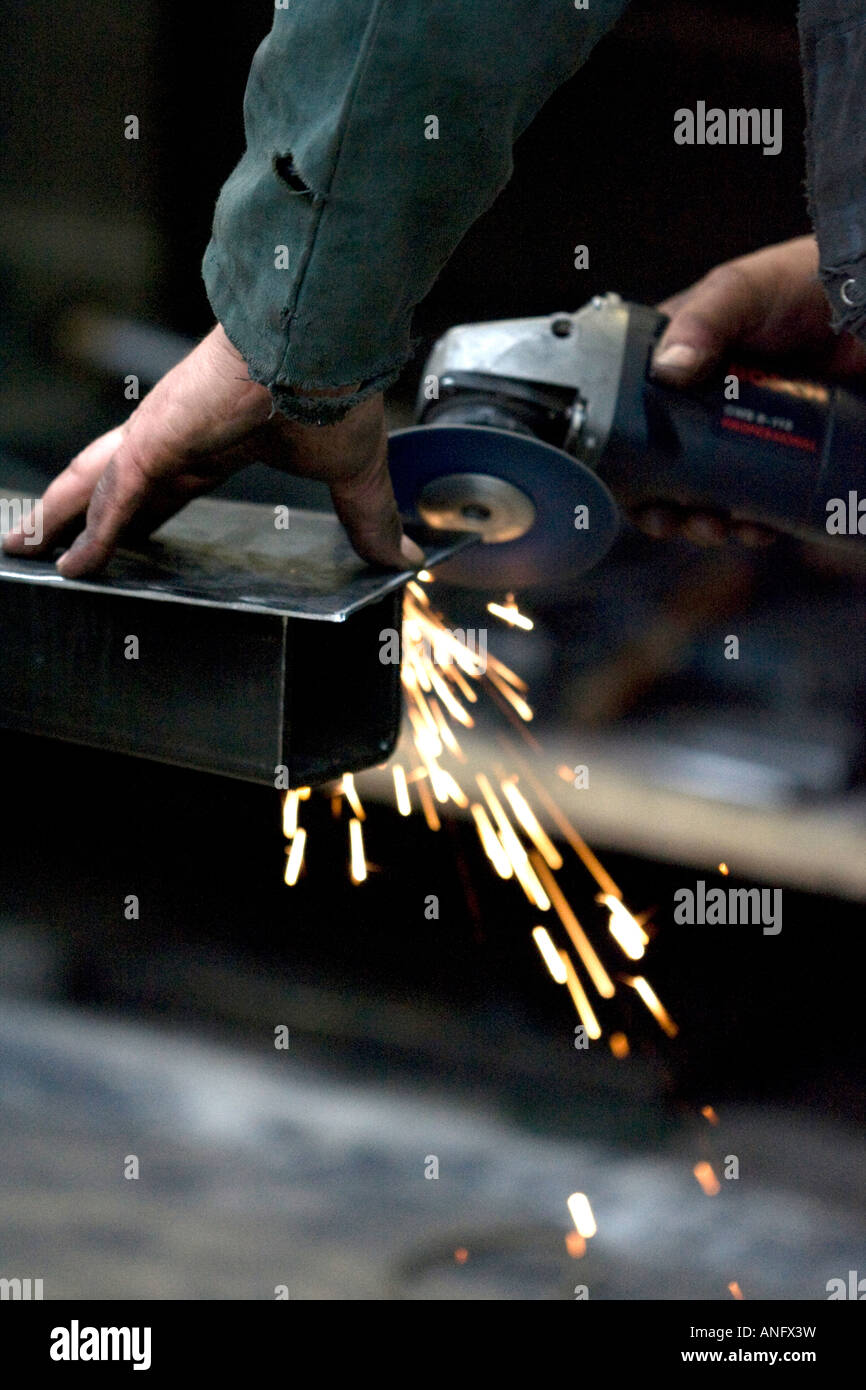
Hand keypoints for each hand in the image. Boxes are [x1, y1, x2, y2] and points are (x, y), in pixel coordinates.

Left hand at [2, 324, 423, 574]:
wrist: (324, 347)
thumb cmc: (337, 391)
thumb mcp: (352, 474)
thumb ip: (368, 517)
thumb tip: (401, 552)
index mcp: (223, 440)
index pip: (172, 488)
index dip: (145, 516)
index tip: (129, 539)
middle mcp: (182, 437)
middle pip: (119, 489)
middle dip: (85, 518)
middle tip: (52, 544)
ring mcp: (162, 438)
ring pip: (96, 490)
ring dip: (63, 521)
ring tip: (28, 548)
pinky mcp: (155, 442)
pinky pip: (112, 500)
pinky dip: (90, 534)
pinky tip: (71, 565)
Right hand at [638, 235, 865, 545]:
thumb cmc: (804, 281)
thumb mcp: (743, 290)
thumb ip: (704, 320)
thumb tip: (667, 371)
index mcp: (677, 362)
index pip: (633, 416)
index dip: (625, 459)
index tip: (628, 488)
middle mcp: (703, 402)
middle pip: (666, 467)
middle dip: (663, 504)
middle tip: (672, 519)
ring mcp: (743, 430)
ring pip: (709, 490)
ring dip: (704, 520)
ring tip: (715, 528)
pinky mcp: (784, 450)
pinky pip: (760, 498)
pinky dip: (753, 522)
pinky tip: (756, 529)